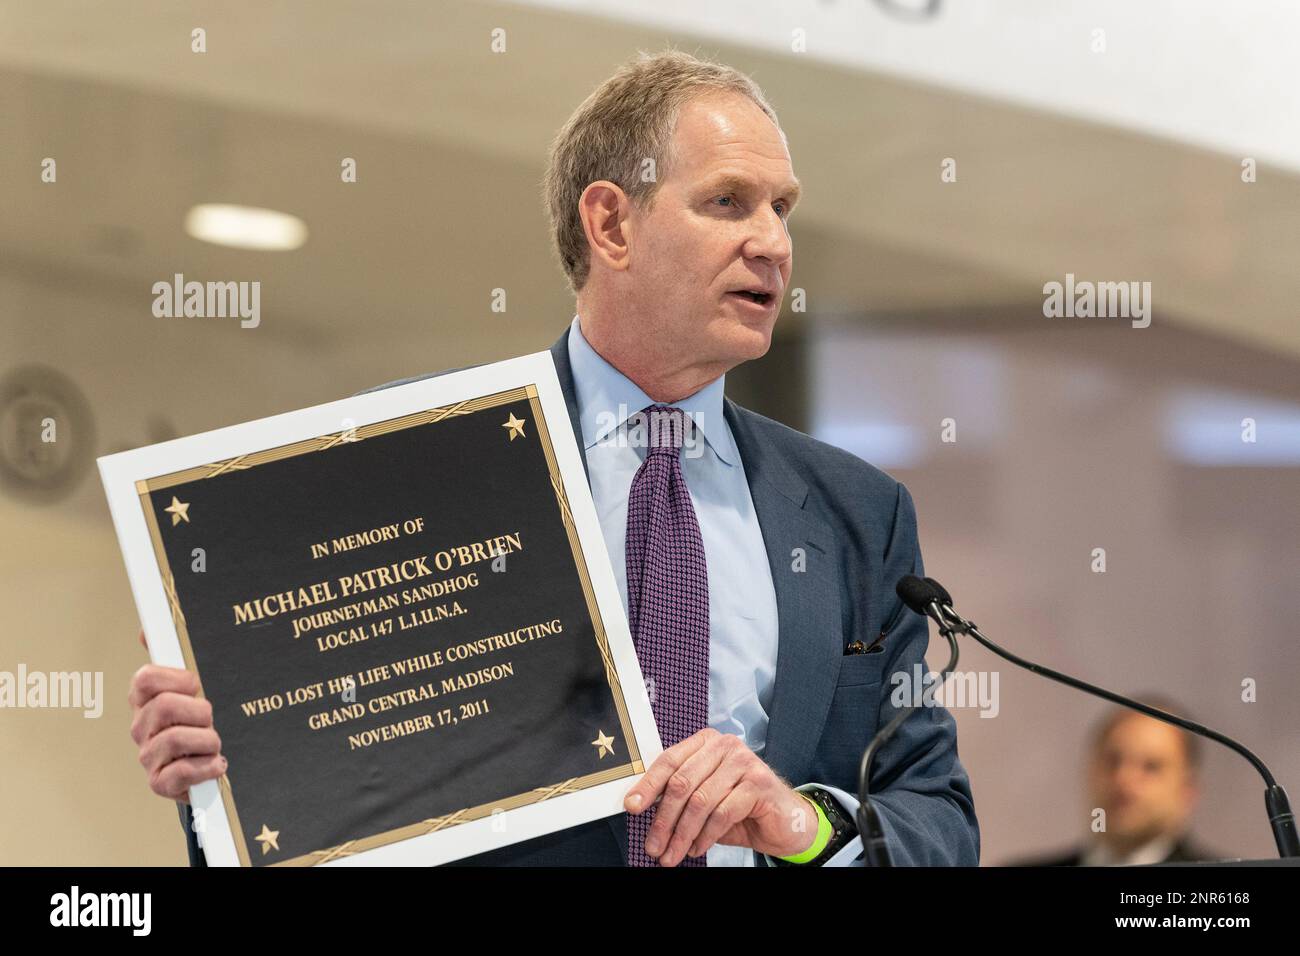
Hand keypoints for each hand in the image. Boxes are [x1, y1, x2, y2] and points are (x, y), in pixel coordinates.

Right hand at [128, 630, 224, 802]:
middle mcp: (140, 727)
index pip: (145, 679)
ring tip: (214, 743)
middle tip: (210, 719)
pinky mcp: (159, 783)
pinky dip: (207, 767)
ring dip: (208, 740)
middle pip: (165, 706)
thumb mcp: (191, 687)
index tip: (195, 685)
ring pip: (175, 738)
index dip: (176, 679)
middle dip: (199, 711)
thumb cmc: (200, 720)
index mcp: (145, 700)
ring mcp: (148, 756)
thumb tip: (147, 627)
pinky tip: (216, 764)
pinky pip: (182, 772)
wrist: (210, 764)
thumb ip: (173, 656)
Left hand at [623, 728, 817, 865]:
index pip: (669, 760)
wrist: (783, 821)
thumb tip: (640, 807)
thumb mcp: (704, 797)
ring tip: (672, 854)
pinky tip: (697, 848)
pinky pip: (722, 813)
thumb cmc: (740, 807)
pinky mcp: (758, 783)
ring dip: (682, 834)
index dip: (648, 785)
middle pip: (682, 782)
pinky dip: (705, 836)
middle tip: (654, 847)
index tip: (631, 807)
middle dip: (664, 820)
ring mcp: (744, 762)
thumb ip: (679, 795)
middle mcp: (725, 745)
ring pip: (700, 801)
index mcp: (706, 742)